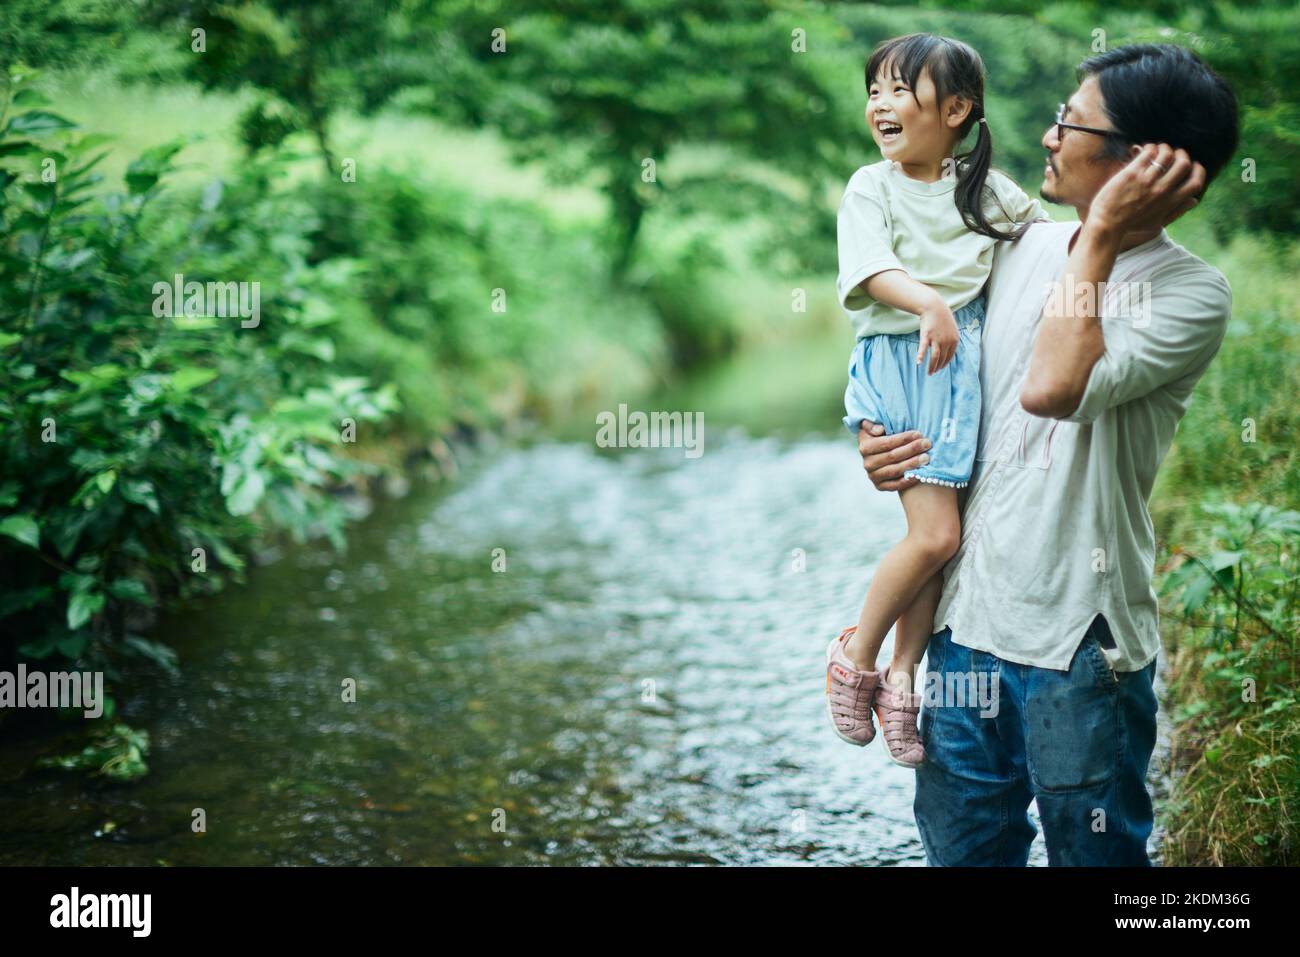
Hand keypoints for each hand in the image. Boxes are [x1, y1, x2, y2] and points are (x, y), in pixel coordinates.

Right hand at [857, 421, 930, 490]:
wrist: (879, 454)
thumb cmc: (880, 436)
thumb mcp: (872, 426)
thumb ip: (872, 425)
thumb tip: (879, 430)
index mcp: (865, 447)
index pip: (886, 443)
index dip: (903, 439)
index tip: (918, 434)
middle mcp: (867, 463)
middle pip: (892, 456)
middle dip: (912, 449)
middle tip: (927, 444)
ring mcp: (873, 476)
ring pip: (895, 471)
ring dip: (912, 464)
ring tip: (926, 458)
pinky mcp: (880, 486)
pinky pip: (895, 485)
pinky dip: (907, 480)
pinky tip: (919, 474)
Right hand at [917, 301, 957, 374]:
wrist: (934, 307)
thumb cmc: (942, 318)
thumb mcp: (951, 329)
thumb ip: (950, 339)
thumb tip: (947, 350)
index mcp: (954, 340)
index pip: (950, 357)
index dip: (944, 364)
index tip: (939, 369)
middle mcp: (947, 341)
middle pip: (942, 358)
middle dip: (937, 367)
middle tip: (932, 373)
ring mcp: (937, 338)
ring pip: (935, 357)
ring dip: (932, 366)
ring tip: (929, 373)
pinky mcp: (927, 336)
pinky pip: (924, 348)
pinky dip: (921, 356)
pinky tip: (918, 363)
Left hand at [1088, 143, 1205, 235]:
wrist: (1106, 225)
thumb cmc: (1130, 226)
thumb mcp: (1157, 223)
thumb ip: (1176, 211)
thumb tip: (1195, 200)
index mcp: (1169, 202)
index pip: (1196, 182)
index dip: (1198, 170)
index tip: (1192, 165)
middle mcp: (1161, 190)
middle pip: (1184, 163)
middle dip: (1182, 154)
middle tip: (1174, 153)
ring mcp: (1147, 181)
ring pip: (1167, 154)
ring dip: (1164, 148)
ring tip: (1158, 149)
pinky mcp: (1132, 173)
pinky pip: (1148, 152)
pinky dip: (1149, 148)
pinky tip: (1143, 150)